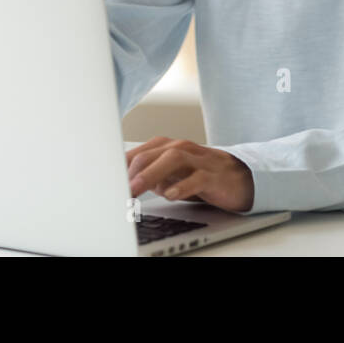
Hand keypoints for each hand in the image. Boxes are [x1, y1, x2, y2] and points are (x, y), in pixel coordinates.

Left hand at [126, 137, 253, 212]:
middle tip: (116, 190)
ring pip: (173, 158)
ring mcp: (198, 160)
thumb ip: (148, 177)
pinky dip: (182, 186)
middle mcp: (181, 149)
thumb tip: (124, 186)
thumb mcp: (170, 176)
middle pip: (152, 153)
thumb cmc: (199, 175)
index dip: (120, 168)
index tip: (106, 184)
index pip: (138, 153)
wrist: (237, 177)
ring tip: (136, 189)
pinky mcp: (214, 175)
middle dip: (131, 172)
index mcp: (167, 147)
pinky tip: (170, 195)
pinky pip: (197, 178)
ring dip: (151, 174)